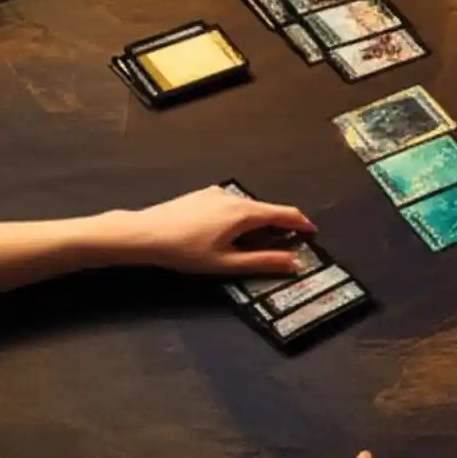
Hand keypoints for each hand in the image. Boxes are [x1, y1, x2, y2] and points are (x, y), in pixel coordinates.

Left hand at [112, 186, 316, 274]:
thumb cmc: (185, 251)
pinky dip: (241, 218)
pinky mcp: (203, 195)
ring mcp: (217, 194)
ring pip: (248, 207)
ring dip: (258, 223)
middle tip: (285, 244)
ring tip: (253, 243)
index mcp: (244, 213)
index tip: (312, 233)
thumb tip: (295, 263)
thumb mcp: (227, 263)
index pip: (285, 214)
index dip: (302, 223)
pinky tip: (227, 233)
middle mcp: (234, 197)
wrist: (144, 233)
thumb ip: (264, 262)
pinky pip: (232, 205)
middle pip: (267, 210)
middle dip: (280, 226)